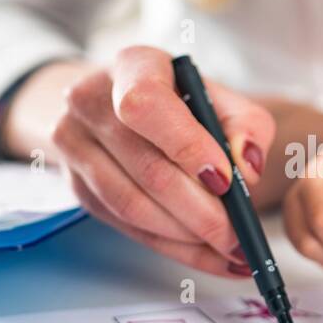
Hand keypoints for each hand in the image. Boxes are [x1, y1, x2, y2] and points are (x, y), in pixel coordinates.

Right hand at [6, 46, 274, 276]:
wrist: (119, 104)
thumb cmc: (180, 101)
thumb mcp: (220, 98)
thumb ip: (246, 127)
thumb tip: (248, 167)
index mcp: (131, 67)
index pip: (146, 106)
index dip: (187, 147)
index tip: (226, 181)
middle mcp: (90, 101)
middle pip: (146, 169)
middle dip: (201, 212)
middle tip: (238, 237)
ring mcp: (74, 145)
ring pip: (132, 205)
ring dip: (186, 237)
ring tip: (228, 250)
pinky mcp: (77, 185)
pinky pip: (126, 226)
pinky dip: (172, 247)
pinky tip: (207, 255)